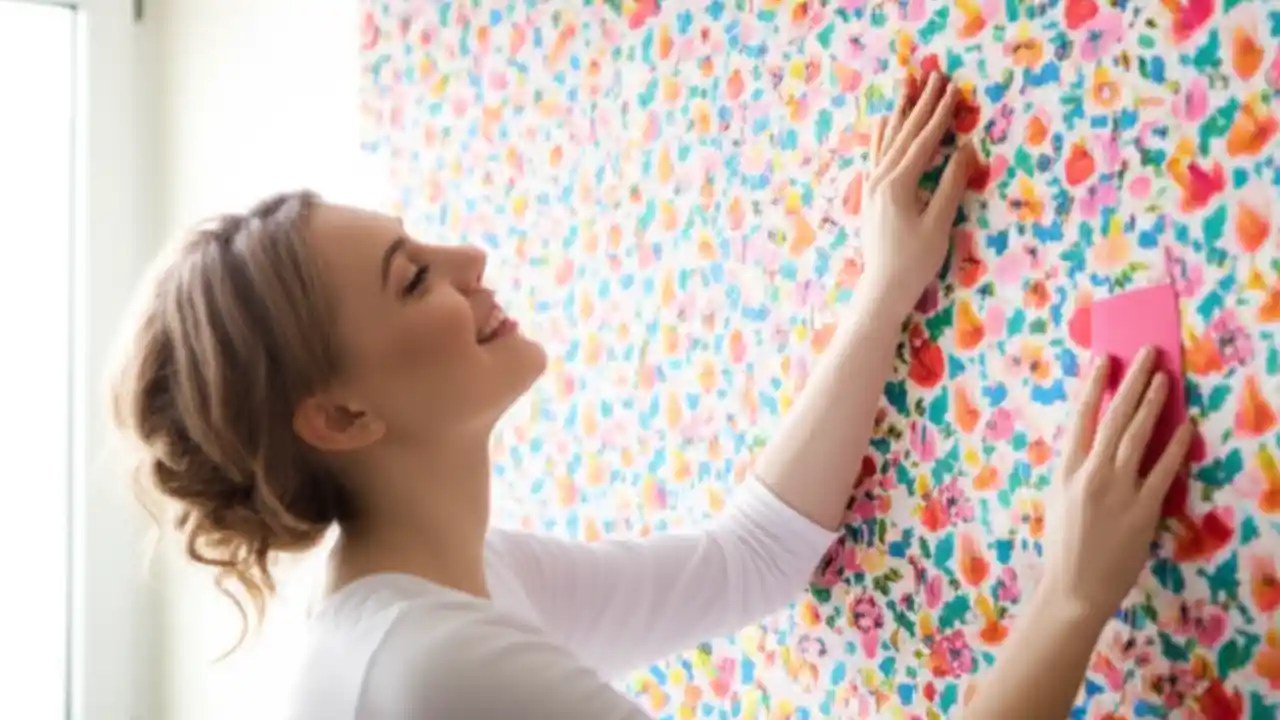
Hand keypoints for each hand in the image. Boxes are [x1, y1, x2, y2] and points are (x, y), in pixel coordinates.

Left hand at [859, 73, 978, 310]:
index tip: (954, 89)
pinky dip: (880, 136)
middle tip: (934, 75)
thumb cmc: (914, 261)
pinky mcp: (868, 195)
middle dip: (921, 104)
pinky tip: (880, 123)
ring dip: (899, 112)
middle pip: (904, 134)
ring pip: (886, 141)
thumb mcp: (939, 224)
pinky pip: (874, 156)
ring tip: (906, 86)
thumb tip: (967, 150)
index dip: (940, 115)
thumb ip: (951, 184)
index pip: (924, 142)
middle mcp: (879, 179)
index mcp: (897, 185)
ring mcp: (870, 186)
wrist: (883, 288)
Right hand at [1040, 348, 1194, 619]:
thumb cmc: (1064, 546)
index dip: (1093, 386)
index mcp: (1064, 470)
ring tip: (1163, 377)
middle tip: (1145, 354)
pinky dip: (1176, 445)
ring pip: (1137, 436)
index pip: (1080, 417)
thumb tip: (1091, 439)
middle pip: (1113, 418)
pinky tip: (1186, 424)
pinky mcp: (1143, 509)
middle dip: (1130, 382)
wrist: (1074, 589)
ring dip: (1152, 403)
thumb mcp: (1057, 499)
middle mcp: (1089, 474)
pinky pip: (1163, 470)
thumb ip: (1074, 469)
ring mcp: (1117, 491)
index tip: (1105, 359)